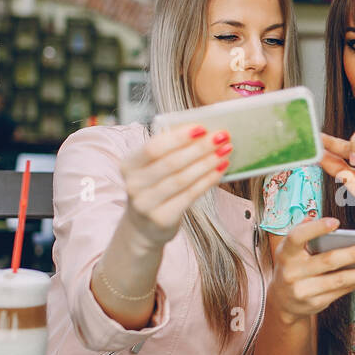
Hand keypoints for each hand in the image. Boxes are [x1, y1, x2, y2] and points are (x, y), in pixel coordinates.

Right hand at [119, 124, 230, 245]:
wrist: (144, 227)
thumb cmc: (154, 188)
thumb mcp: (152, 168)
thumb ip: (170, 151)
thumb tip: (202, 132)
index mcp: (129, 165)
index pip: (154, 147)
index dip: (179, 137)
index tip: (202, 127)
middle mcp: (133, 185)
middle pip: (171, 163)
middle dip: (200, 148)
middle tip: (222, 136)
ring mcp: (146, 205)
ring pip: (183, 179)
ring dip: (208, 163)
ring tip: (225, 152)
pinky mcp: (162, 219)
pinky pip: (190, 196)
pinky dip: (208, 181)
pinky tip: (220, 170)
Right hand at [270, 214, 354, 321]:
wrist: (282, 299)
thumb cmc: (293, 265)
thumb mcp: (291, 249)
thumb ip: (304, 231)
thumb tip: (320, 218)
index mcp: (286, 253)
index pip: (297, 237)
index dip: (315, 229)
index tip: (336, 222)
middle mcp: (291, 272)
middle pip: (327, 261)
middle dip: (353, 254)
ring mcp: (302, 290)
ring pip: (338, 280)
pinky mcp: (313, 304)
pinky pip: (339, 292)